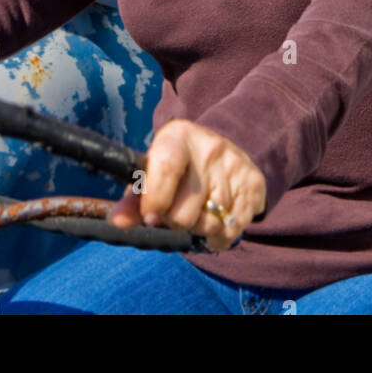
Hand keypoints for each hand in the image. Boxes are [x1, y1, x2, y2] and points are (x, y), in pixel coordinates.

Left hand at [109, 119, 265, 251]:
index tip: (151, 217)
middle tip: (178, 210)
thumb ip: (134, 198)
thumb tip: (117, 221)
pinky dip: (220, 235)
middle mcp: (209, 146)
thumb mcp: (154, 171)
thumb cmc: (177, 166)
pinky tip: (216, 217)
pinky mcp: (254, 182)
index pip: (166, 168)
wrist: (223, 149)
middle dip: (177, 221)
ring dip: (200, 228)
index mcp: (177, 136)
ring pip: (210, 224)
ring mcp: (235, 163)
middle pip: (185, 211)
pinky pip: (232, 231)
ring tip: (198, 211)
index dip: (155, 200)